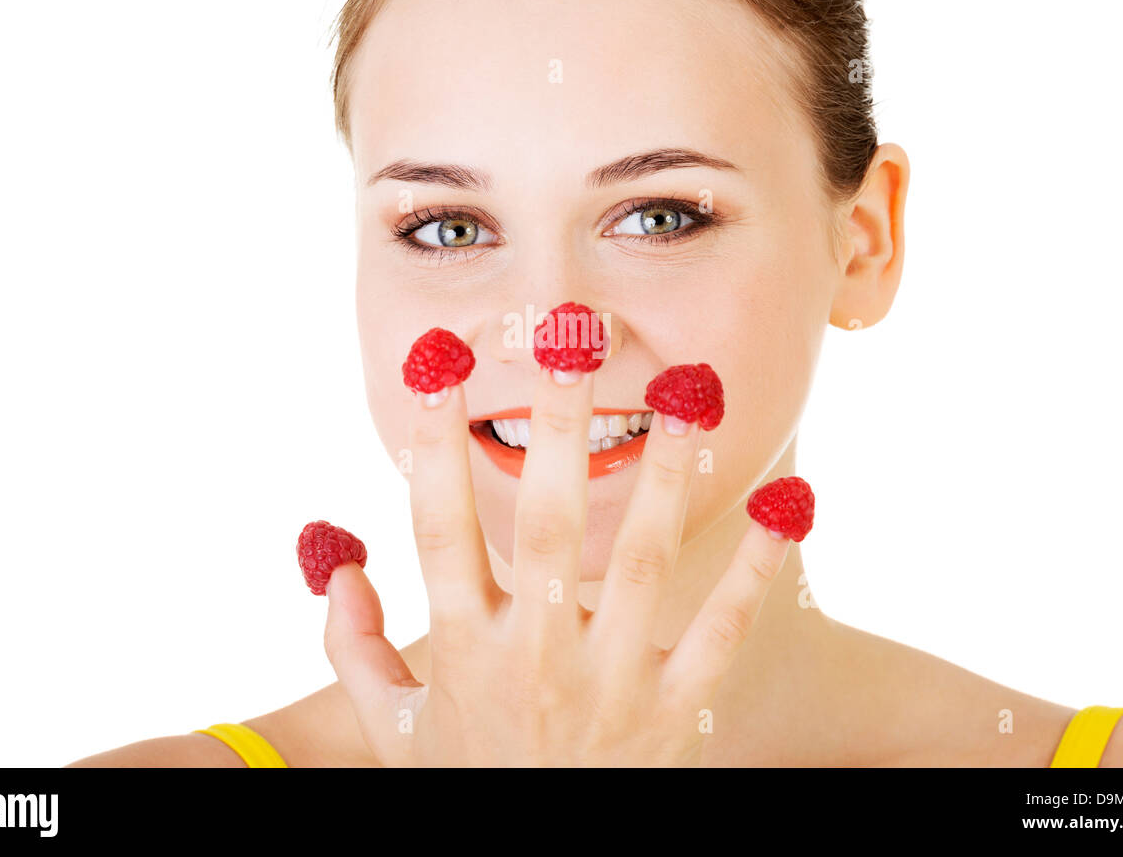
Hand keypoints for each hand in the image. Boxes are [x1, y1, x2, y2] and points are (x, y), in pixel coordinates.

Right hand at [322, 362, 792, 765]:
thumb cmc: (469, 784)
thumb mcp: (393, 732)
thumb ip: (353, 651)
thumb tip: (335, 563)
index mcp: (463, 653)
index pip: (438, 532)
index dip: (436, 446)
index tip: (440, 367)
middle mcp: (534, 660)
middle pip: (544, 525)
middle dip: (554, 426)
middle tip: (568, 337)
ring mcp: (612, 686)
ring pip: (637, 563)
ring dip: (662, 474)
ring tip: (686, 395)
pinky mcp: (676, 713)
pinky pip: (720, 632)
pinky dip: (754, 569)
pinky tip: (787, 504)